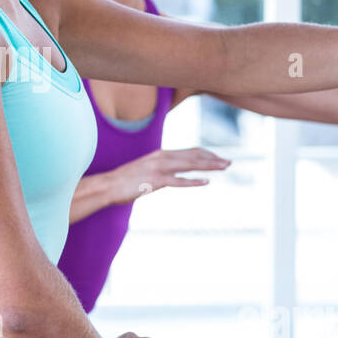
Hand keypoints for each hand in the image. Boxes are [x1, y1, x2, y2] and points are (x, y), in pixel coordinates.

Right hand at [110, 147, 229, 203]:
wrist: (108, 185)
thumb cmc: (126, 180)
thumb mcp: (147, 170)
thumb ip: (161, 169)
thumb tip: (173, 174)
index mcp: (161, 154)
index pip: (190, 151)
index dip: (207, 154)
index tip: (219, 158)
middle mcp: (162, 157)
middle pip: (194, 155)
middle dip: (213, 159)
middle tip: (229, 162)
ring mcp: (159, 169)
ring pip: (190, 165)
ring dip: (209, 166)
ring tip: (224, 167)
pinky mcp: (155, 181)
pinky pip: (178, 181)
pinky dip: (193, 181)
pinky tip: (206, 182)